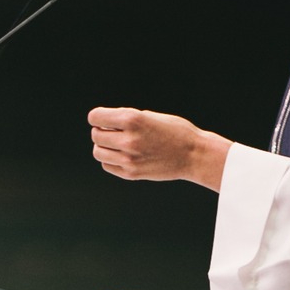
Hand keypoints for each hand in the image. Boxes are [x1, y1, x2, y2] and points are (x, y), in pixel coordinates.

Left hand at [88, 106, 230, 189]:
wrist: (194, 155)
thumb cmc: (176, 131)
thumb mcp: (150, 116)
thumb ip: (127, 118)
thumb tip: (106, 124)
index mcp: (133, 119)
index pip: (95, 117)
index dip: (98, 117)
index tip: (103, 119)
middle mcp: (129, 139)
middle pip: (96, 135)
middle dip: (102, 131)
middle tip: (113, 131)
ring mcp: (129, 158)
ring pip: (98, 152)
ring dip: (104, 146)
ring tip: (117, 144)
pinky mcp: (132, 173)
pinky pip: (107, 165)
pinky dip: (110, 160)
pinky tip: (123, 155)